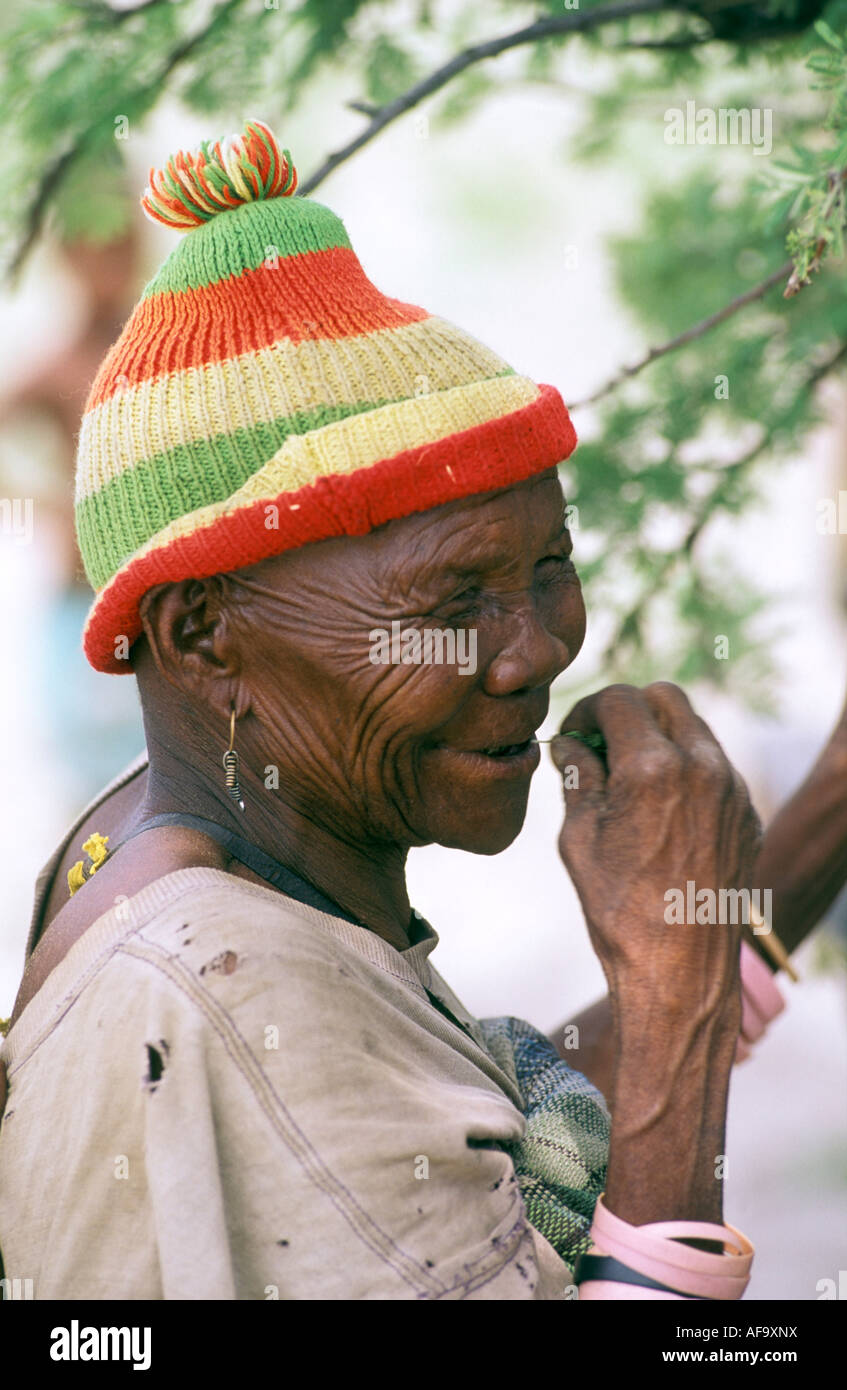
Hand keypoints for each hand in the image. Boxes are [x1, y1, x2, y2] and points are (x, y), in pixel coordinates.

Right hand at [551, 682, 760, 1028]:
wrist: (681, 971)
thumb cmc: (619, 910)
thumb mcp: (578, 838)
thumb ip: (576, 776)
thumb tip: (568, 744)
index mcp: (653, 768)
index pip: (619, 699)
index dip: (586, 710)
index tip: (573, 735)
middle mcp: (702, 766)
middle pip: (666, 698)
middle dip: (628, 710)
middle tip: (602, 744)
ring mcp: (732, 789)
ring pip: (696, 728)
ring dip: (660, 736)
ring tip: (630, 779)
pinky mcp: (746, 813)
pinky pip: (716, 766)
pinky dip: (686, 768)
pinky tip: (661, 809)